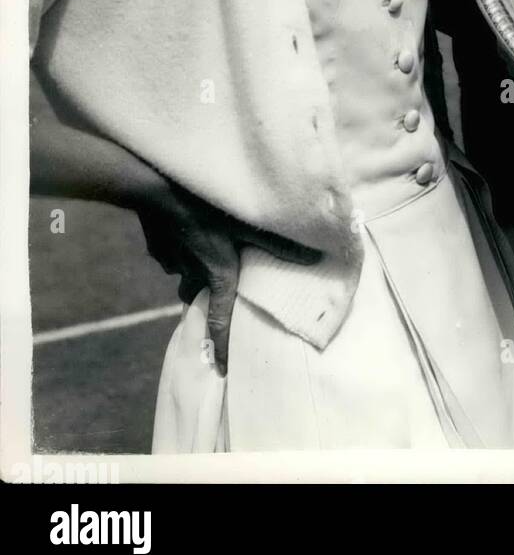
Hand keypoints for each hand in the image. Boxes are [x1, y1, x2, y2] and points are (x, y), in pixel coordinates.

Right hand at [136, 183, 321, 373]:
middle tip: (217, 291)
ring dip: (196, 269)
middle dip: (208, 297)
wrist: (156, 186)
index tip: (221, 369)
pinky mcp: (158, 245)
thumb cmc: (208, 207)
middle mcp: (191, 274)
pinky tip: (189, 230)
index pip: (220, 320)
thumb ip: (280, 245)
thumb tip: (315, 259)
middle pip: (200, 295)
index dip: (221, 345)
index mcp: (216, 274)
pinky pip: (173, 254)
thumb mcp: (248, 225)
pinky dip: (183, 248)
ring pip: (186, 273)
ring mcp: (171, 260)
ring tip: (206, 256)